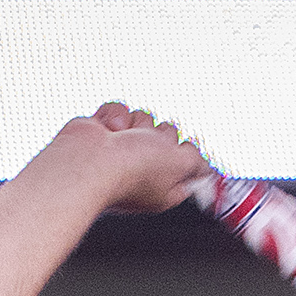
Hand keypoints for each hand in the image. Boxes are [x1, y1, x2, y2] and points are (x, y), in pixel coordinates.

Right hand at [42, 104, 209, 213]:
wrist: (88, 161)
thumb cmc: (130, 170)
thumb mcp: (181, 166)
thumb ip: (197, 164)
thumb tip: (206, 167)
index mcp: (163, 185)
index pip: (185, 161)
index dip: (185, 153)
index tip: (181, 153)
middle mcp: (143, 168)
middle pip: (165, 134)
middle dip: (159, 134)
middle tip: (147, 147)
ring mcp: (121, 151)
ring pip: (143, 119)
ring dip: (135, 124)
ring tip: (123, 141)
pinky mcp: (102, 133)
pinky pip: (118, 110)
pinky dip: (113, 116)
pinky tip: (108, 132)